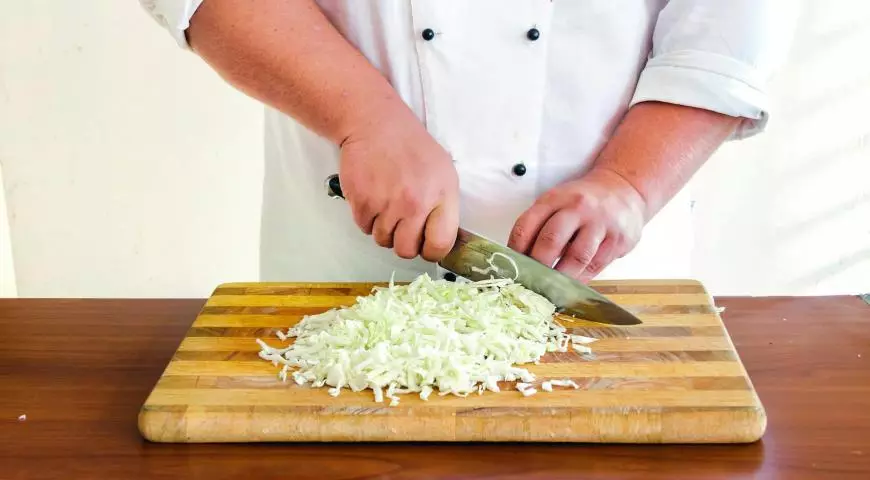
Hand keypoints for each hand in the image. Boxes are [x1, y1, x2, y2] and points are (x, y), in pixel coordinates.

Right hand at [339, 112, 459, 261]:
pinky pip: (365, 228)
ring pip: (383, 240)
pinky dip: (367, 217)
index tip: (425, 244)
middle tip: (401, 224)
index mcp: (441, 196)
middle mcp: (415, 204)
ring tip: (386, 203)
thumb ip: (444, 206)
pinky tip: (372, 195)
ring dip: (383, 228)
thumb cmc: (411, 147)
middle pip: (407, 250)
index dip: (431, 250)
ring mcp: (387, 205)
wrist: (375, 123)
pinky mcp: (362, 203)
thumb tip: (439, 239)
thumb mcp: (443, 171)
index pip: (440, 245)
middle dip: (403, 242)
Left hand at [508, 167, 646, 281]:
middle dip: (537, 267)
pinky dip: (580, 279)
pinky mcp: (618, 239)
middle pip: (550, 241)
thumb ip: (539, 227)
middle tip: (529, 284)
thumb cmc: (581, 202)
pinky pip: (595, 265)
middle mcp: (577, 208)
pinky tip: (570, 286)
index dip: (515, 251)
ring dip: (560, 278)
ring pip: (576, 256)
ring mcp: (600, 223)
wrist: (623, 189)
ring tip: (549, 291)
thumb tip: (519, 262)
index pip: (526, 225)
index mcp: (554, 198)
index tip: (510, 268)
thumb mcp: (556, 203)